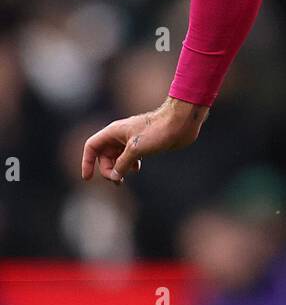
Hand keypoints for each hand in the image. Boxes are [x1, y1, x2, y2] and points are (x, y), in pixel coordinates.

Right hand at [81, 97, 209, 184]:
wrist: (179, 123)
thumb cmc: (158, 131)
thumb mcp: (136, 149)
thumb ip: (122, 164)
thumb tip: (114, 177)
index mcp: (114, 132)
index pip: (92, 146)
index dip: (87, 162)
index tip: (88, 178)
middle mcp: (120, 135)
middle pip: (103, 155)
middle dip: (106, 170)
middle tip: (117, 181)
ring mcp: (131, 140)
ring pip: (116, 157)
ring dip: (117, 169)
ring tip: (122, 180)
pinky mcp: (143, 145)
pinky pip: (129, 157)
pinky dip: (129, 166)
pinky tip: (136, 170)